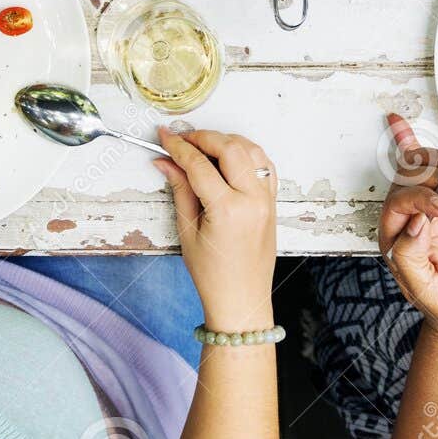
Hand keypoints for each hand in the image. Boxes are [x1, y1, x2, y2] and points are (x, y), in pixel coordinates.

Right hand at [155, 128, 276, 330]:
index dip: (178, 147)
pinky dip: (247, 153)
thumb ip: (180, 190)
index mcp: (229, 210)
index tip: (164, 137)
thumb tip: (167, 162)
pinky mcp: (272, 201)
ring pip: (250, 150)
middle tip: (182, 140)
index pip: (199, 165)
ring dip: (226, 141)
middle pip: (229, 147)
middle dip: (203, 137)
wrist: (241, 300)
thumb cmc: (213, 275)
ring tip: (203, 147)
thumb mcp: (188, 231)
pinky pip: (264, 164)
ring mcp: (266, 199)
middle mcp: (252, 200)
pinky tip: (228, 158)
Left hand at [379, 115, 437, 340]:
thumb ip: (411, 257)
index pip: (401, 203)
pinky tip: (399, 126)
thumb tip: (412, 223)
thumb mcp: (427, 290)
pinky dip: (416, 148)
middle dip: (434, 178)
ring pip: (420, 170)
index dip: (422, 198)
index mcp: (393, 240)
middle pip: (409, 179)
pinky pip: (428, 172)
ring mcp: (425, 210)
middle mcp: (404, 220)